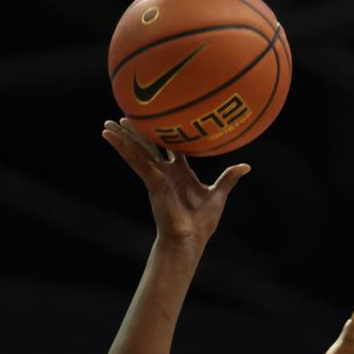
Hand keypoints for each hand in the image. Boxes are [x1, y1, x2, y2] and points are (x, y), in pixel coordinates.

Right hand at [101, 118, 248, 245]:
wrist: (190, 238)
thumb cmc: (203, 221)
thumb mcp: (219, 194)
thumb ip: (229, 177)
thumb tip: (246, 166)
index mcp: (180, 172)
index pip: (171, 147)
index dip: (164, 133)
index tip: (159, 119)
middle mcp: (165, 172)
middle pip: (149, 145)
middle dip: (138, 132)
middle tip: (127, 115)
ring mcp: (156, 175)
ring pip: (137, 150)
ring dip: (123, 136)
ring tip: (107, 122)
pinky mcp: (151, 179)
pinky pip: (134, 160)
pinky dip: (121, 147)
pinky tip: (108, 136)